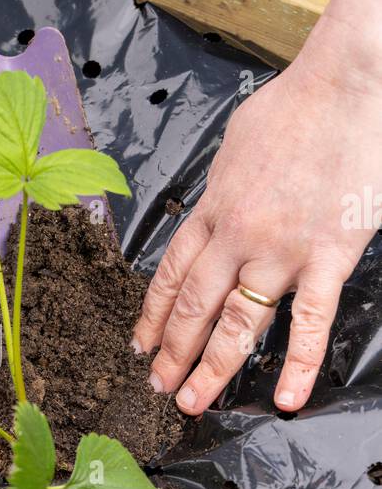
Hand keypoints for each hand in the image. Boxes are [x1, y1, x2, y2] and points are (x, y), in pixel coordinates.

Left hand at [133, 0, 381, 414]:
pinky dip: (296, 364)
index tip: (141, 345)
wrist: (347, 85)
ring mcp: (281, 249)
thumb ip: (222, 187)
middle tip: (156, 388)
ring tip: (193, 403)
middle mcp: (237, 234)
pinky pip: (309, 321)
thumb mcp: (235, 144)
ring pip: (237, 321)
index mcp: (214, 206)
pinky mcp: (329, 255)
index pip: (171, 273)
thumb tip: (214, 207)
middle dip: (172, 352)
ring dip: (212, 367)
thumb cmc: (295, 105)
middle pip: (194, 306)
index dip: (154, 315)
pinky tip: (285, 399)